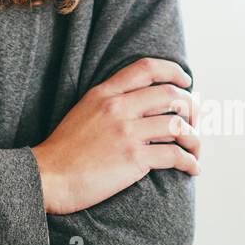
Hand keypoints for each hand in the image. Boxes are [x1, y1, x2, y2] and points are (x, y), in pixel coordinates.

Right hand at [31, 57, 199, 214]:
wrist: (48, 177)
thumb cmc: (65, 149)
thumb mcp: (83, 111)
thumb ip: (110, 102)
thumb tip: (142, 104)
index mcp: (105, 93)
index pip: (147, 68)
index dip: (173, 71)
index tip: (186, 81)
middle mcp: (118, 107)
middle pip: (171, 95)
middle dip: (192, 107)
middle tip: (195, 120)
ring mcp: (126, 132)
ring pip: (178, 125)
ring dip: (195, 138)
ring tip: (195, 149)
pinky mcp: (133, 159)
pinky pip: (175, 155)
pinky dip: (190, 162)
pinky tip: (192, 168)